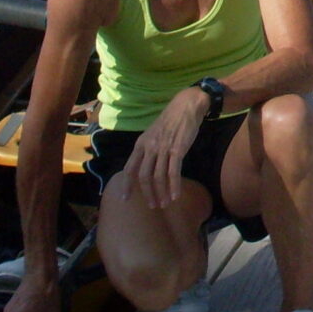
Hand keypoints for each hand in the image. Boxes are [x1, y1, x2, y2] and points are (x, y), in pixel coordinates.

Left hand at [126, 90, 203, 210]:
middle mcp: (149, 147)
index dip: (127, 185)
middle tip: (152, 206)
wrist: (187, 105)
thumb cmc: (171, 120)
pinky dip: (173, 186)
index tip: (125, 199)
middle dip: (147, 194)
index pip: (129, 168)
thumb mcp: (153, 133)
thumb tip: (147, 165)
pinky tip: (175, 196)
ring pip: (158, 177)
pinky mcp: (178, 150)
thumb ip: (148, 148)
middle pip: (143, 176)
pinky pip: (173, 172)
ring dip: (161, 193)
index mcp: (141, 143)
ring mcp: (163, 149)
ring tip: (164, 204)